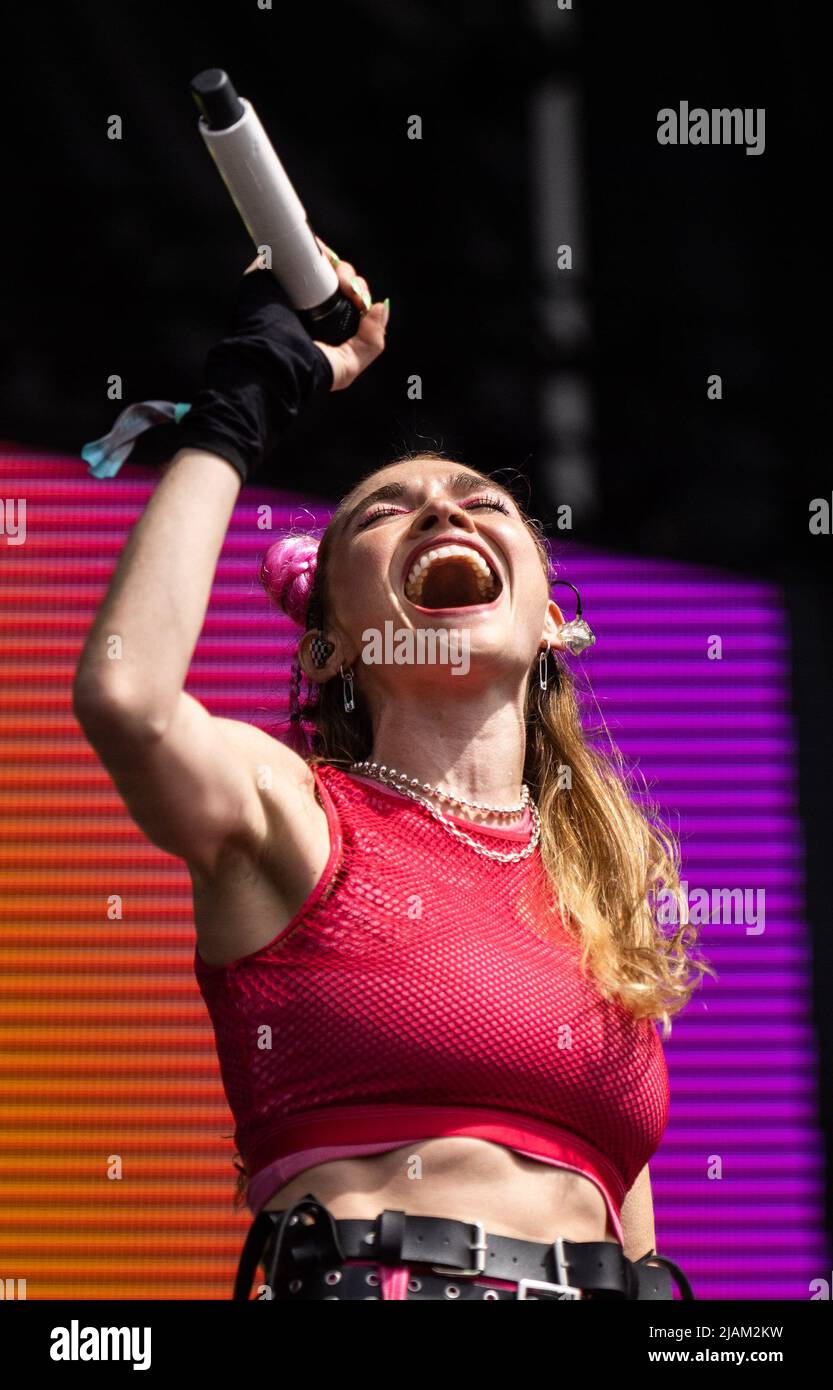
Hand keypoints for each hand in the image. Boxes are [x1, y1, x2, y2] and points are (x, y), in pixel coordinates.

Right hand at [243, 240, 387, 391]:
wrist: (273, 361)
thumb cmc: (308, 370)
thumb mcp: (348, 365)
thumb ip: (371, 342)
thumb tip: (381, 306)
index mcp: (322, 321)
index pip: (346, 295)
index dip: (358, 291)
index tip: (359, 300)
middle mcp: (304, 301)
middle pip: (334, 273)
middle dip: (348, 276)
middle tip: (347, 287)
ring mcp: (286, 284)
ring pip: (316, 258)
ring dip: (332, 258)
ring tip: (336, 275)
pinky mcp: (269, 270)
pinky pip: (290, 246)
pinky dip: (307, 240)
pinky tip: (320, 248)